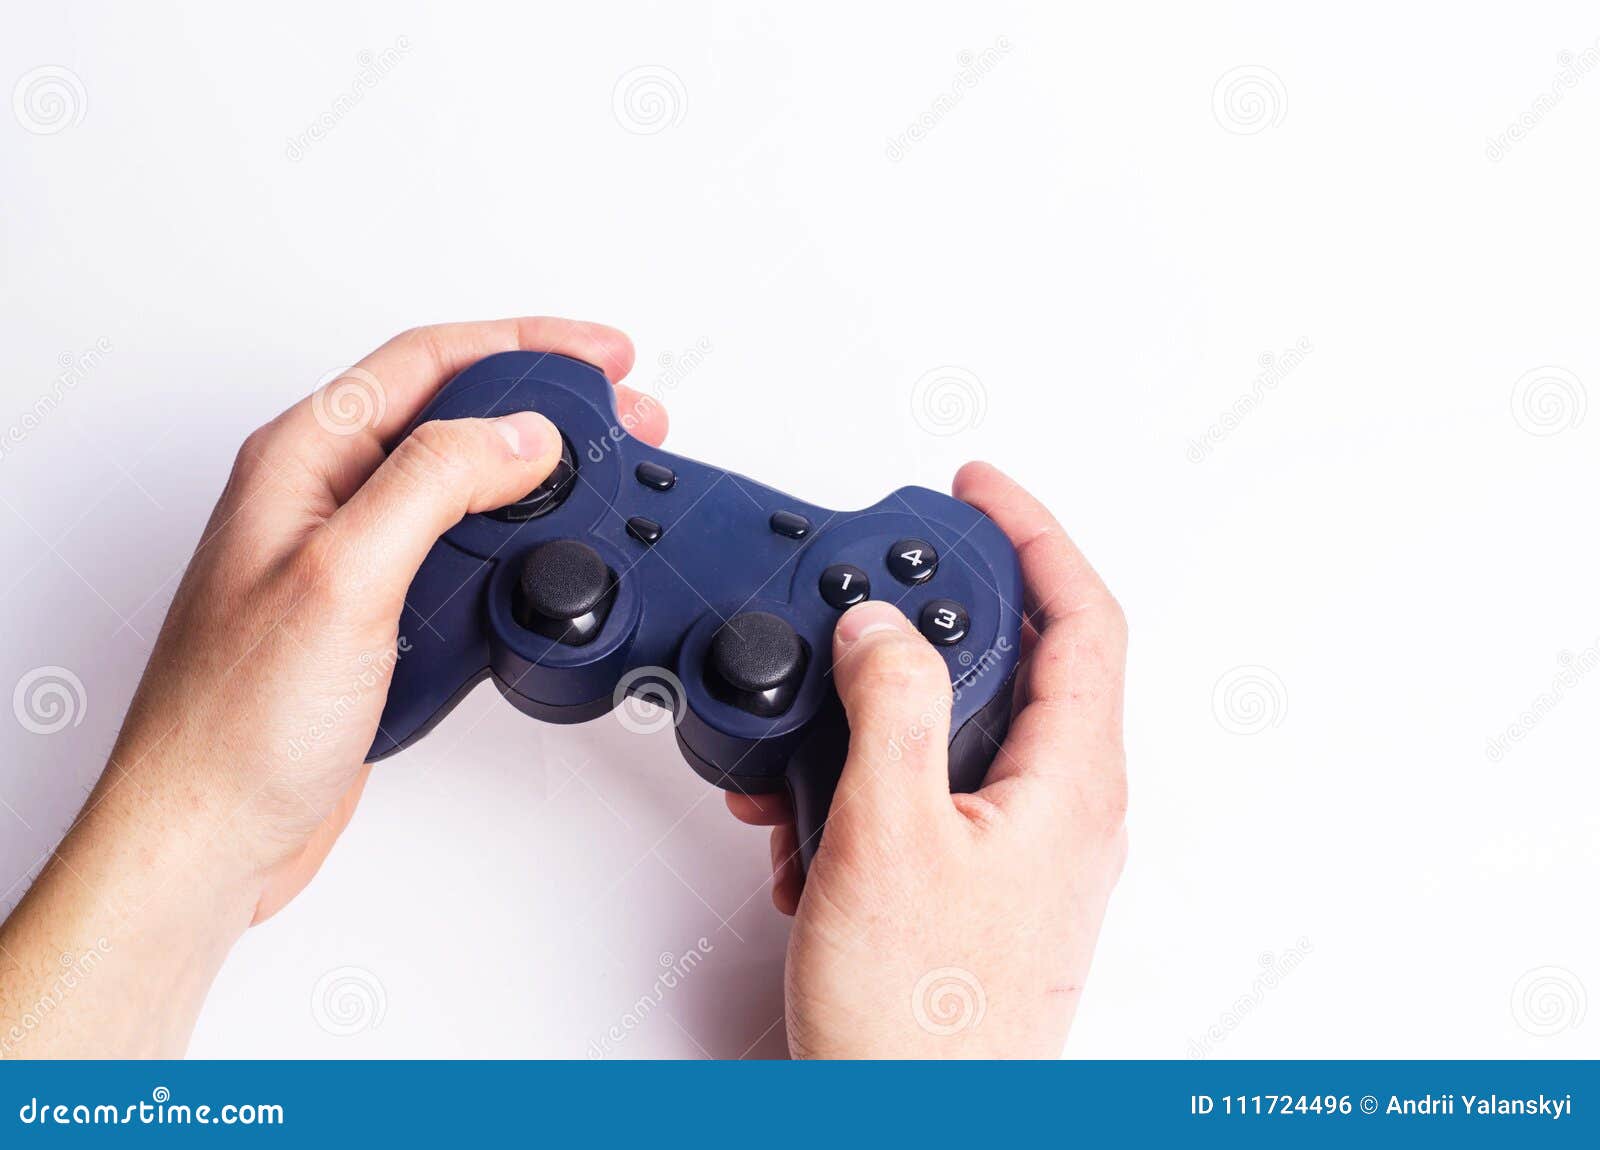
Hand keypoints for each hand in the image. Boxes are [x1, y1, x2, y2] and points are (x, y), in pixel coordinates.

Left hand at [0, 317, 662, 1056]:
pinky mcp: (375, 614)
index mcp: (302, 460)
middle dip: (547, 401)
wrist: (210, 833)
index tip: (605, 356)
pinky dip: (516, 542)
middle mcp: (324, 496)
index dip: (528, 345)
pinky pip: (458, 552)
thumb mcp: (342, 578)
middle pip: (453, 411)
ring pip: (461, 483)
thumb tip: (522, 434)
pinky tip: (548, 557)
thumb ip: (433, 486)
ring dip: (538, 473)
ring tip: (603, 477)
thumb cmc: (236, 721)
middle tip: (625, 415)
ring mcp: (350, 556)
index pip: (430, 360)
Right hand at [726, 462, 1127, 1057]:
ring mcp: (1026, 853)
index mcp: (1072, 784)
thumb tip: (886, 626)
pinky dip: (875, 775)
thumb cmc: (921, 1022)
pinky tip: (815, 814)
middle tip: (897, 566)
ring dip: (890, 708)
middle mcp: (1066, 813)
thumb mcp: (892, 835)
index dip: (1034, 533)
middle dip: (948, 608)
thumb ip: (894, 709)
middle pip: (1030, 661)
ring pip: (970, 729)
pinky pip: (937, 792)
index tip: (980, 487)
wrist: (909, 1129)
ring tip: (819, 719)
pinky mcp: (981, 887)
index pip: (1084, 616)